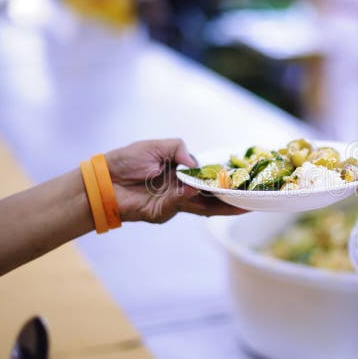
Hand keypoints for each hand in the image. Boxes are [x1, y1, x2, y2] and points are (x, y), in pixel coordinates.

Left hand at [105, 139, 244, 222]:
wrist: (104, 179)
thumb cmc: (128, 160)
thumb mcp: (158, 145)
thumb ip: (179, 149)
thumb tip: (195, 163)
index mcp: (183, 174)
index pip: (210, 179)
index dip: (227, 180)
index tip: (247, 180)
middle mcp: (182, 190)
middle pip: (212, 197)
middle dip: (232, 199)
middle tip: (253, 199)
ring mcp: (173, 203)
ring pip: (202, 205)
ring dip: (220, 204)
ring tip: (239, 203)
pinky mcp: (162, 212)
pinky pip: (179, 204)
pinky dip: (186, 196)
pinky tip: (192, 188)